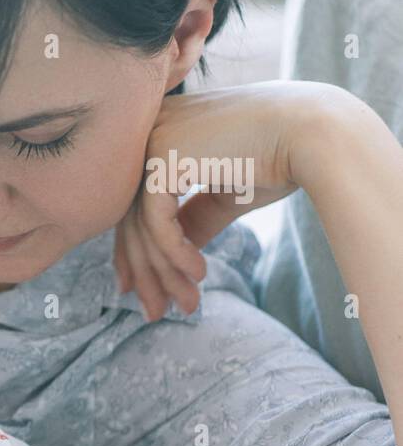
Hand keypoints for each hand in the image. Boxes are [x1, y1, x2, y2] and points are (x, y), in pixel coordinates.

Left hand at [114, 82, 310, 320]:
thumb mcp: (225, 194)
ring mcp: (151, 141)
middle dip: (145, 272)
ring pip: (141, 225)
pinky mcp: (164, 156)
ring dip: (164, 272)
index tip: (134, 289)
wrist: (315, 132)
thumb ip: (193, 218)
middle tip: (155, 313)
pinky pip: (156, 221)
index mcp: (160, 135)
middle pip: (131, 218)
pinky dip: (174, 253)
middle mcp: (147, 133)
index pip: (133, 204)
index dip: (133, 251)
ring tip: (187, 304)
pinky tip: (198, 274)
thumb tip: (172, 257)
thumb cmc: (278, 157)